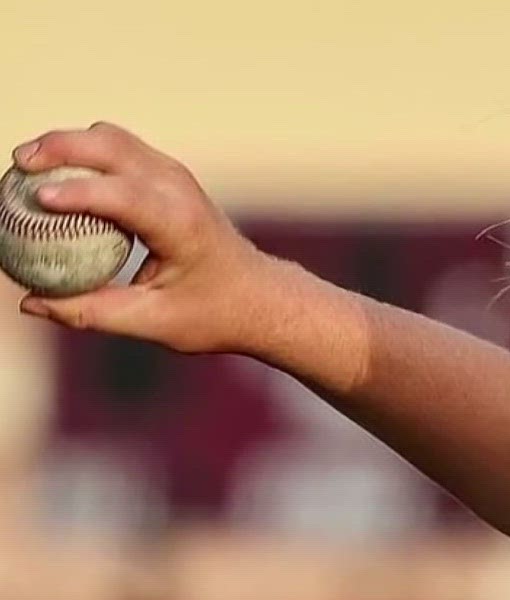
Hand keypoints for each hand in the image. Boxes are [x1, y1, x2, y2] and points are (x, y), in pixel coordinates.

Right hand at [10, 122, 307, 355]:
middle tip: (18, 164)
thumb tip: (30, 303)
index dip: (79, 192)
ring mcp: (176, 177)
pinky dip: (83, 151)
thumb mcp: (155, 322)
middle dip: (61, 146)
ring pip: (113, 139)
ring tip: (26, 163)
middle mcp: (180, 191)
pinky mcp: (168, 176)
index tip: (37, 198)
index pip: (125, 196)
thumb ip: (92, 312)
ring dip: (68, 142)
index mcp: (181, 225)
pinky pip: (118, 149)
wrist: (259, 295)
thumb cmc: (212, 313)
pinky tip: (53, 171)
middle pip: (113, 146)